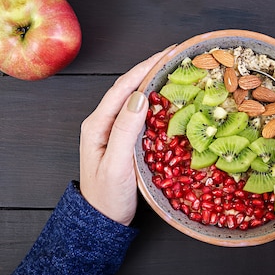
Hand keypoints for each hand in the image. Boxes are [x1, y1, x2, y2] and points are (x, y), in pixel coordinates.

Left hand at [79, 47, 172, 225]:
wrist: (102, 221)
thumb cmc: (107, 197)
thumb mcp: (115, 165)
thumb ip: (124, 131)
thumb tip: (139, 96)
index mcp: (97, 124)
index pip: (123, 87)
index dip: (145, 67)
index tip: (167, 54)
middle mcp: (104, 122)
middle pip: (129, 88)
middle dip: (152, 68)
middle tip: (177, 57)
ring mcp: (114, 130)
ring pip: (136, 99)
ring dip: (154, 82)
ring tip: (176, 71)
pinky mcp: (125, 140)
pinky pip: (141, 113)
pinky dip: (156, 101)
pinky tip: (170, 99)